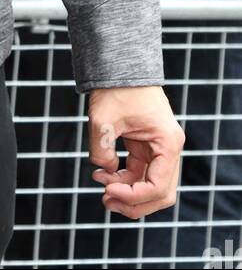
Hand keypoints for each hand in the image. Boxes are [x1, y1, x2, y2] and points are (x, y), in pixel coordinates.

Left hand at [88, 86, 184, 218]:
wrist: (119, 66)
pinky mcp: (146, 146)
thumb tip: (103, 170)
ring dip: (128, 194)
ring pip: (150, 185)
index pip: (157, 186)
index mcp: (167, 142)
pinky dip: (123, 180)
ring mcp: (159, 148)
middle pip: (161, 193)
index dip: (133, 196)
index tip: (108, 192)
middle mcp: (168, 148)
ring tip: (102, 191)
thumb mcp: (102, 119)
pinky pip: (139, 173)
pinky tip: (102, 175)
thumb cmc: (116, 88)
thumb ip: (101, 149)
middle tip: (107, 202)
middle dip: (135, 203)